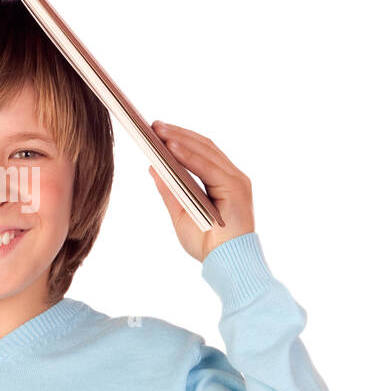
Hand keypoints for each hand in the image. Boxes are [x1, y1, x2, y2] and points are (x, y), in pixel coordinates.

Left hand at [148, 121, 255, 262]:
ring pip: (206, 152)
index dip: (180, 138)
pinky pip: (209, 168)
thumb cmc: (207, 245)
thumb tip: (153, 166)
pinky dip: (189, 157)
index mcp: (223, 182)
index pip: (202, 152)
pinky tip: (170, 148)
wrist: (227, 266)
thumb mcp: (180, 214)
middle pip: (204, 147)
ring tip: (158, 131)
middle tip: (153, 125)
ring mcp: (237, 181)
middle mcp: (233, 177)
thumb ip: (170, 190)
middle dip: (177, 134)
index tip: (157, 129)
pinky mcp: (236, 188)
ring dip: (181, 139)